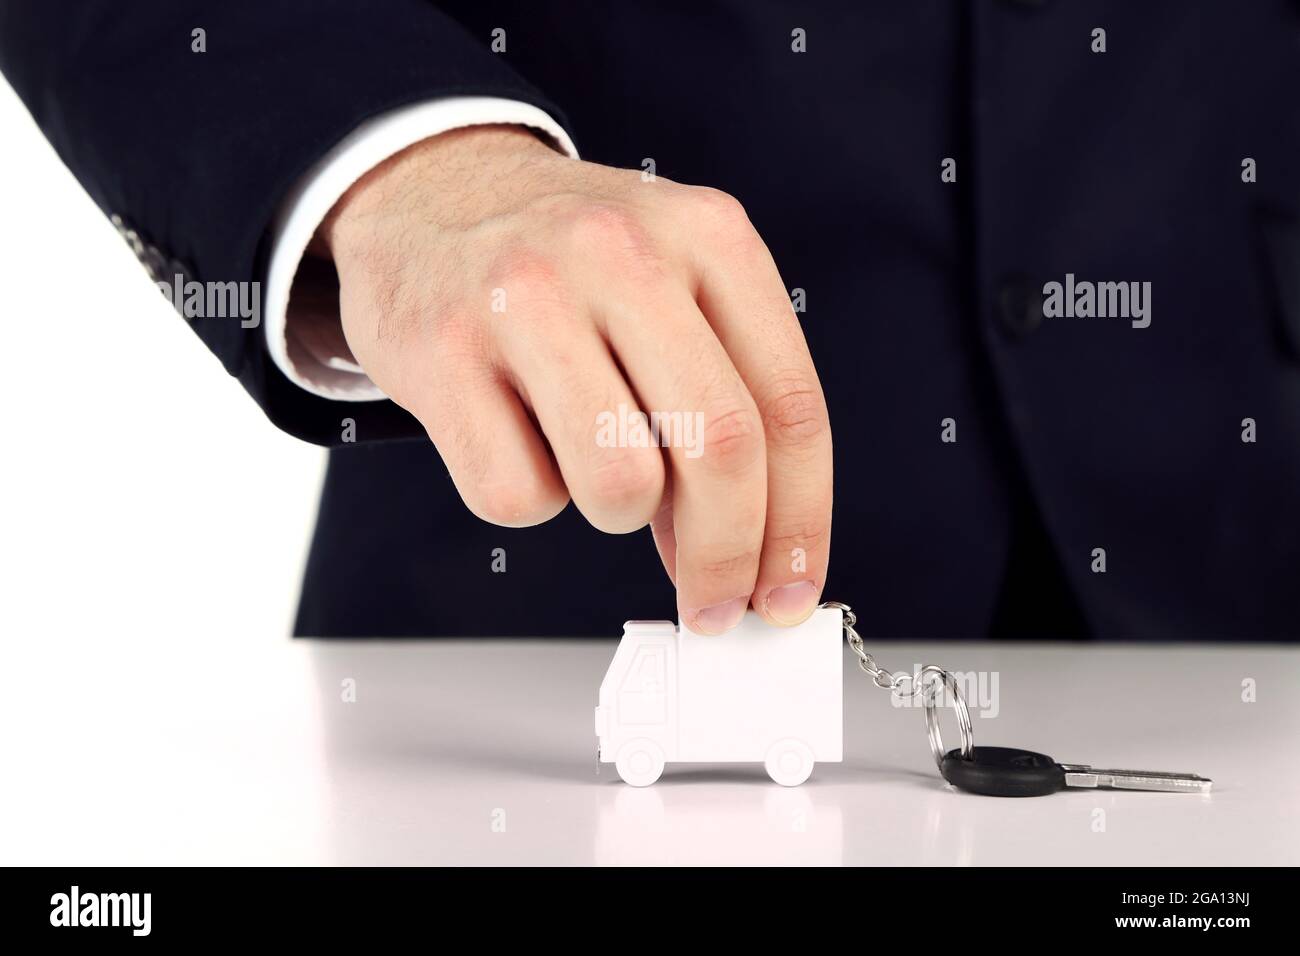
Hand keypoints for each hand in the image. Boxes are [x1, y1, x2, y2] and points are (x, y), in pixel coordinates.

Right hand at [321, 124, 832, 632]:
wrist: (430, 189)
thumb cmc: (569, 263)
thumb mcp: (671, 291)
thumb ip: (718, 406)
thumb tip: (743, 559)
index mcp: (708, 235)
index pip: (789, 408)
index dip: (799, 523)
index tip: (786, 593)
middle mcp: (623, 253)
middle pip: (720, 449)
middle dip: (726, 555)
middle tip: (711, 602)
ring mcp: (527, 297)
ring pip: (619, 485)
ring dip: (615, 511)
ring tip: (588, 458)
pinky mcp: (444, 350)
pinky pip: (517, 495)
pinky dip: (529, 496)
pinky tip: (518, 436)